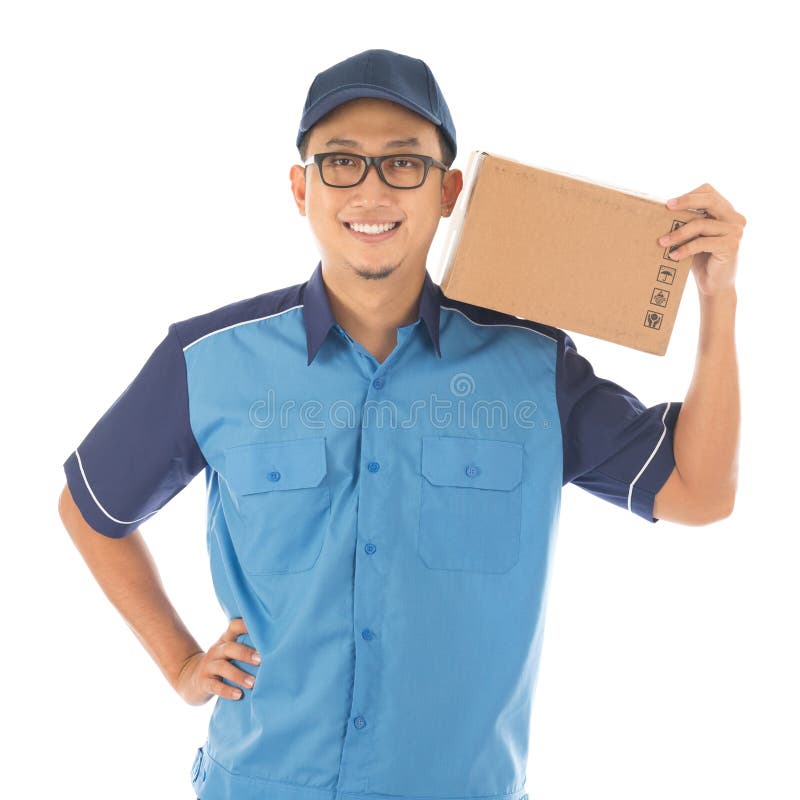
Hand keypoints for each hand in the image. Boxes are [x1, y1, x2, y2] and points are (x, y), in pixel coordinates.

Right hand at [174, 617, 260, 705]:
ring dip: (239, 675)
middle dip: (246, 653)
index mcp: (226, 639)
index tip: (263, 628)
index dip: (246, 625)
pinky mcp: (203, 682)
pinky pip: (215, 686)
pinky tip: (239, 695)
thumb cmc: (222, 663)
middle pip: (230, 647)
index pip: (234, 626)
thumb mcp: (230, 651)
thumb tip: (277, 645)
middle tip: (261, 660)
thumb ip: (246, 646)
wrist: (190, 678)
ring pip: (223, 667)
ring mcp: (209, 666)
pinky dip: (227, 690)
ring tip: (253, 683)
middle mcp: (217, 650)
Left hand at [658, 183, 745, 297]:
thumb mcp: (693, 236)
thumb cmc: (700, 259)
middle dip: (686, 202)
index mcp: (727, 211)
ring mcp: (735, 231)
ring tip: (662, 242)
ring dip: (678, 233)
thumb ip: (686, 221)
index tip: (669, 203)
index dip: (690, 195)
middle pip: (710, 200)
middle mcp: (735, 218)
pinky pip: (702, 242)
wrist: (714, 285)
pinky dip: (685, 248)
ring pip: (702, 223)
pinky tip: (673, 255)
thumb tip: (662, 211)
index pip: (709, 192)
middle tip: (667, 208)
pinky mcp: (731, 246)